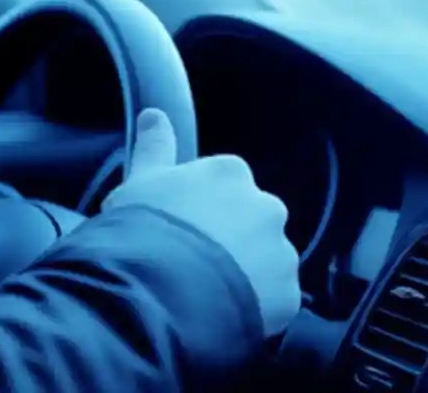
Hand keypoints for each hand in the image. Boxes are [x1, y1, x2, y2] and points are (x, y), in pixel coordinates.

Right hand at [102, 108, 301, 336]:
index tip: (179, 229)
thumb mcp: (138, 183)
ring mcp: (281, 250)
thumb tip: (154, 113)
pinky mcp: (288, 293)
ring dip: (246, 273)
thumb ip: (153, 147)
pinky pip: (273, 298)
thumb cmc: (143, 230)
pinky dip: (255, 305)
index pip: (222, 186)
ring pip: (266, 260)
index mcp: (230, 173)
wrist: (159, 293)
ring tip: (208, 294)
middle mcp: (266, 205)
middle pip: (250, 221)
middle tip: (194, 263)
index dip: (199, 210)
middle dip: (230, 238)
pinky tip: (222, 312)